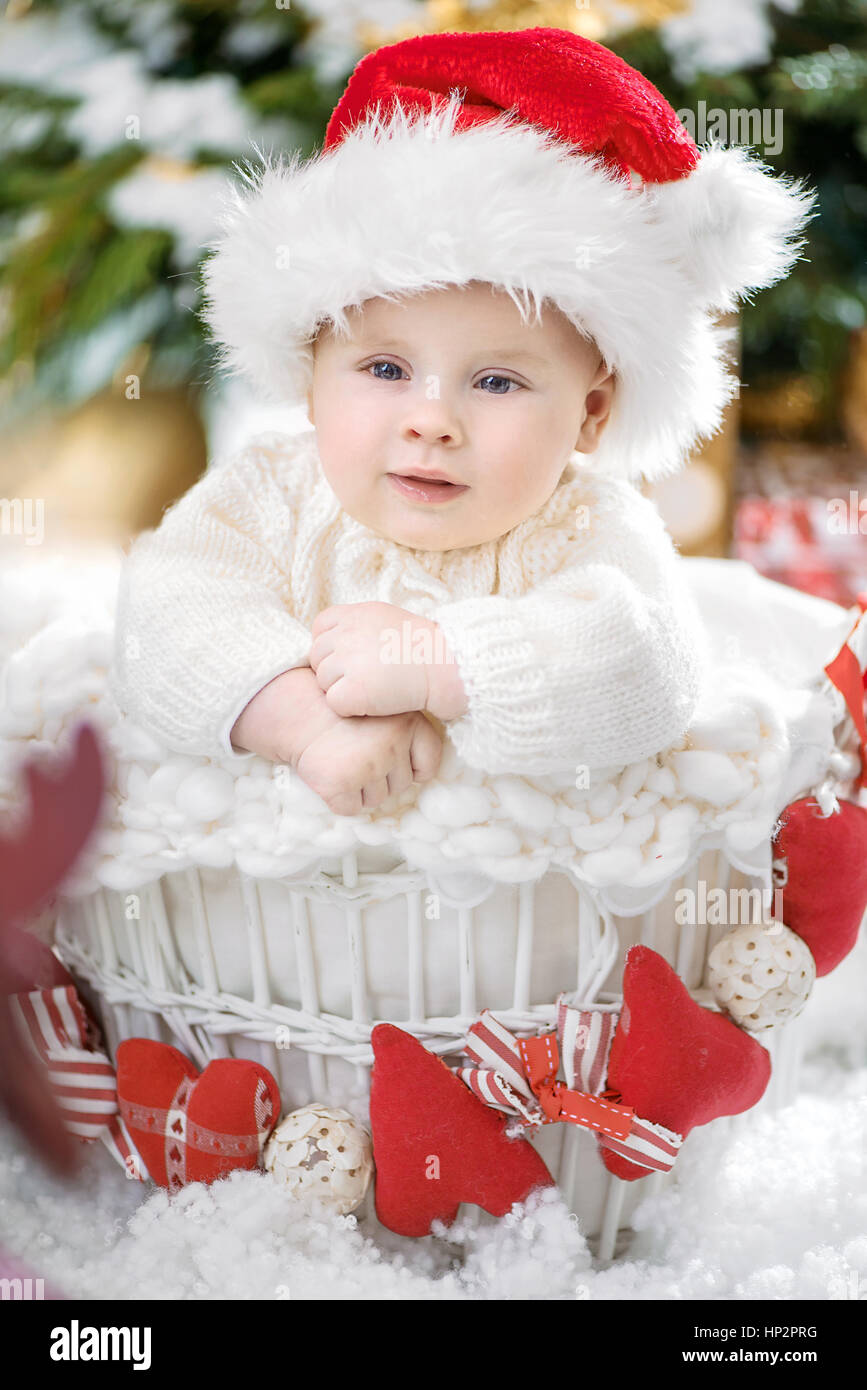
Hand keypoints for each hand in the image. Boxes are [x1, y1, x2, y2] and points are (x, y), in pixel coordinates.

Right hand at [295, 709, 442, 815]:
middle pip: (401, 786)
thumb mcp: (386, 711)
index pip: (428, 766)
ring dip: (360, 789)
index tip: (390, 757)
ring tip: (344, 760)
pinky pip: (351, 809)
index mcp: (410, 722)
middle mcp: (392, 744)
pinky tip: (331, 773)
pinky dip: (339, 799)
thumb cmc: (344, 715)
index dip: (409, 768)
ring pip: (377, 800)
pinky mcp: (341, 783)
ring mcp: (368, 765)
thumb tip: (420, 777)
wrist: (300, 712)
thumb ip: (409, 735)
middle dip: (381, 778)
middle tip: (357, 753)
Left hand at [308, 602, 466, 720]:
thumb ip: (357, 626)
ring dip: (343, 689)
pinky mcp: (352, 690)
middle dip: (336, 670)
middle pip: (318, 657)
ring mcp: (346, 661)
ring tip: (374, 688)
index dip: (331, 646)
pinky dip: (352, 708)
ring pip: (323, 682)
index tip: (352, 657)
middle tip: (367, 677)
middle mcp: (345, 634)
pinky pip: (335, 703)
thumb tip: (335, 640)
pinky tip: (374, 702)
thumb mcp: (386, 618)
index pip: (320, 629)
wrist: (446, 666)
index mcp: (353, 614)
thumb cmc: (423, 646)